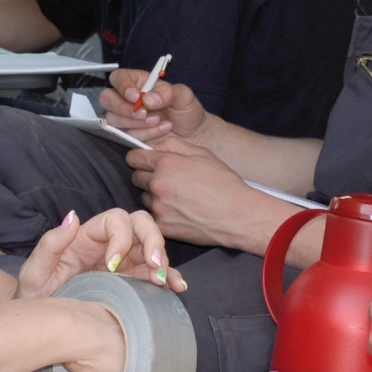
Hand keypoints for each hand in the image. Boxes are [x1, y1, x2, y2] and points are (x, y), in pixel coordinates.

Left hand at [17, 209, 184, 299]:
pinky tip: (177, 288)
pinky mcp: (131, 282)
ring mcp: (123, 263)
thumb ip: (50, 243)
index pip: (115, 220)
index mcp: (86, 236)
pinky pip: (155, 273)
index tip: (112, 266)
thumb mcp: (34, 271)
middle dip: (153, 241)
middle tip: (155, 266)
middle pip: (140, 225)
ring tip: (165, 281)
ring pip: (152, 248)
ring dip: (163, 260)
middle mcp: (108, 244)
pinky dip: (170, 277)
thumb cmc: (35, 296)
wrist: (41, 325)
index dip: (121, 237)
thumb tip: (73, 216)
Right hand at [99, 69, 210, 144]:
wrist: (193, 135)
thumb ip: (168, 93)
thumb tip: (148, 99)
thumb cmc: (186, 110)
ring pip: (114, 120)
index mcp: (138, 82)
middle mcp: (127, 99)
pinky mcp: (128, 136)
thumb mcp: (183, 96)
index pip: (118, 78)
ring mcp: (126, 119)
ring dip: (136, 123)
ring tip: (159, 121)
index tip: (136, 97)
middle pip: (107, 99)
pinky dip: (144, 135)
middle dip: (122, 108)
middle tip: (142, 113)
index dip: (122, 86)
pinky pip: (125, 136)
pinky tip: (162, 130)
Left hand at [126, 135, 260, 248]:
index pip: (133, 157)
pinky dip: (162, 213)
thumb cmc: (223, 183)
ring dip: (155, 196)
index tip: (146, 162)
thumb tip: (155, 145)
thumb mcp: (202, 154)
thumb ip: (174, 145)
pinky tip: (180, 212)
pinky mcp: (162, 226)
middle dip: (148, 176)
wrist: (237, 216)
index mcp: (166, 163)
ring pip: (145, 197)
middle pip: (136, 177)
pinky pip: (153, 215)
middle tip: (169, 181)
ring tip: (178, 198)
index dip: (140, 158)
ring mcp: (158, 207)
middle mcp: (157, 184)